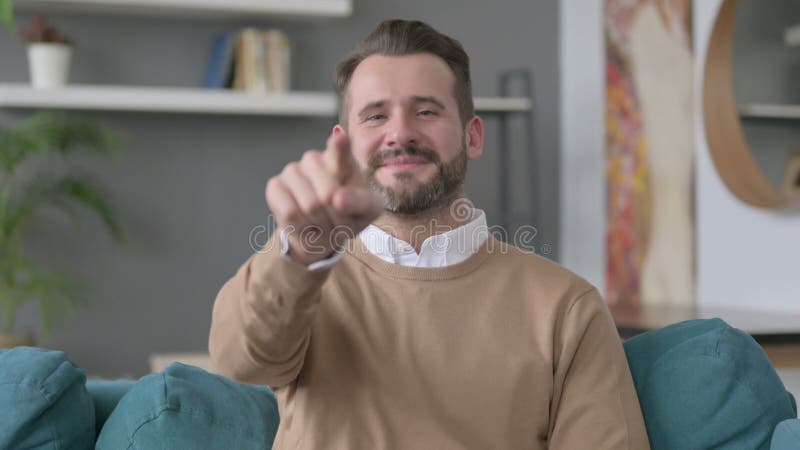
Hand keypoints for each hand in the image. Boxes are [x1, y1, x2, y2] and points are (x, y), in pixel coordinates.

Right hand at [265, 130, 382, 264]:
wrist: (325, 231)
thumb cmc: (349, 214)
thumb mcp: (368, 211)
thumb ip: (359, 202)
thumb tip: (337, 199)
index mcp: (343, 160)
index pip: (341, 149)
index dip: (340, 144)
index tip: (340, 135)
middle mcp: (315, 159)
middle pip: (327, 195)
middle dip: (336, 218)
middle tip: (338, 220)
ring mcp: (292, 170)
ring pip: (309, 206)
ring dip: (320, 224)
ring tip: (323, 222)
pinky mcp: (275, 186)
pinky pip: (290, 212)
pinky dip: (302, 226)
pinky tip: (305, 223)